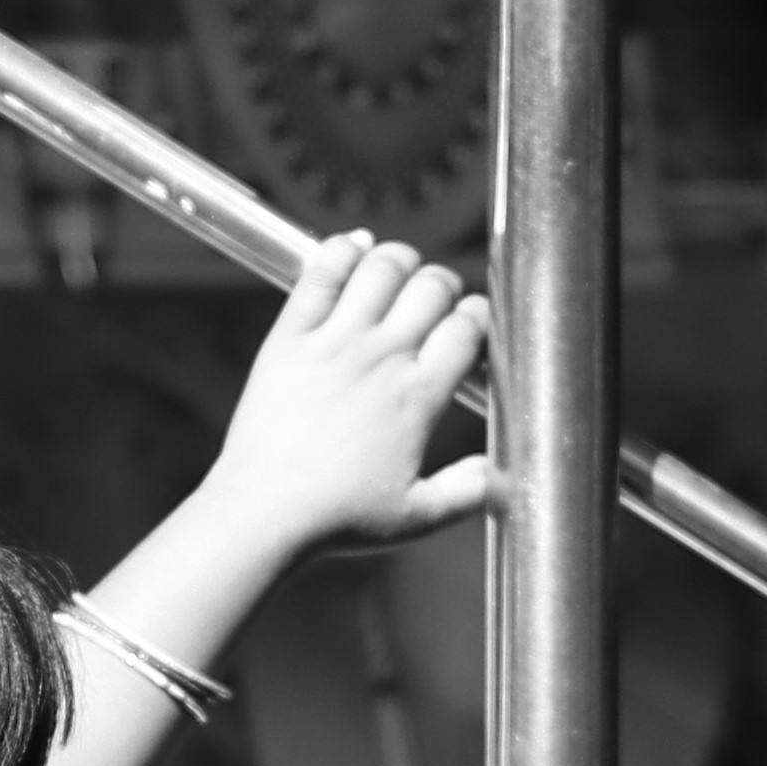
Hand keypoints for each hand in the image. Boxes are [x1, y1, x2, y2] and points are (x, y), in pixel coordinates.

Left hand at [218, 227, 491, 557]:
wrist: (263, 515)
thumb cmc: (338, 519)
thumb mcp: (417, 516)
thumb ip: (468, 491)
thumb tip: (503, 475)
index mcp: (419, 397)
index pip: (467, 328)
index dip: (478, 317)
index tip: (472, 325)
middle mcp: (381, 359)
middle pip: (431, 287)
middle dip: (444, 284)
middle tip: (437, 300)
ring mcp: (334, 342)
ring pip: (381, 268)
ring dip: (400, 259)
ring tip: (402, 270)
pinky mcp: (290, 336)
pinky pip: (321, 271)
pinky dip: (342, 249)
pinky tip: (356, 246)